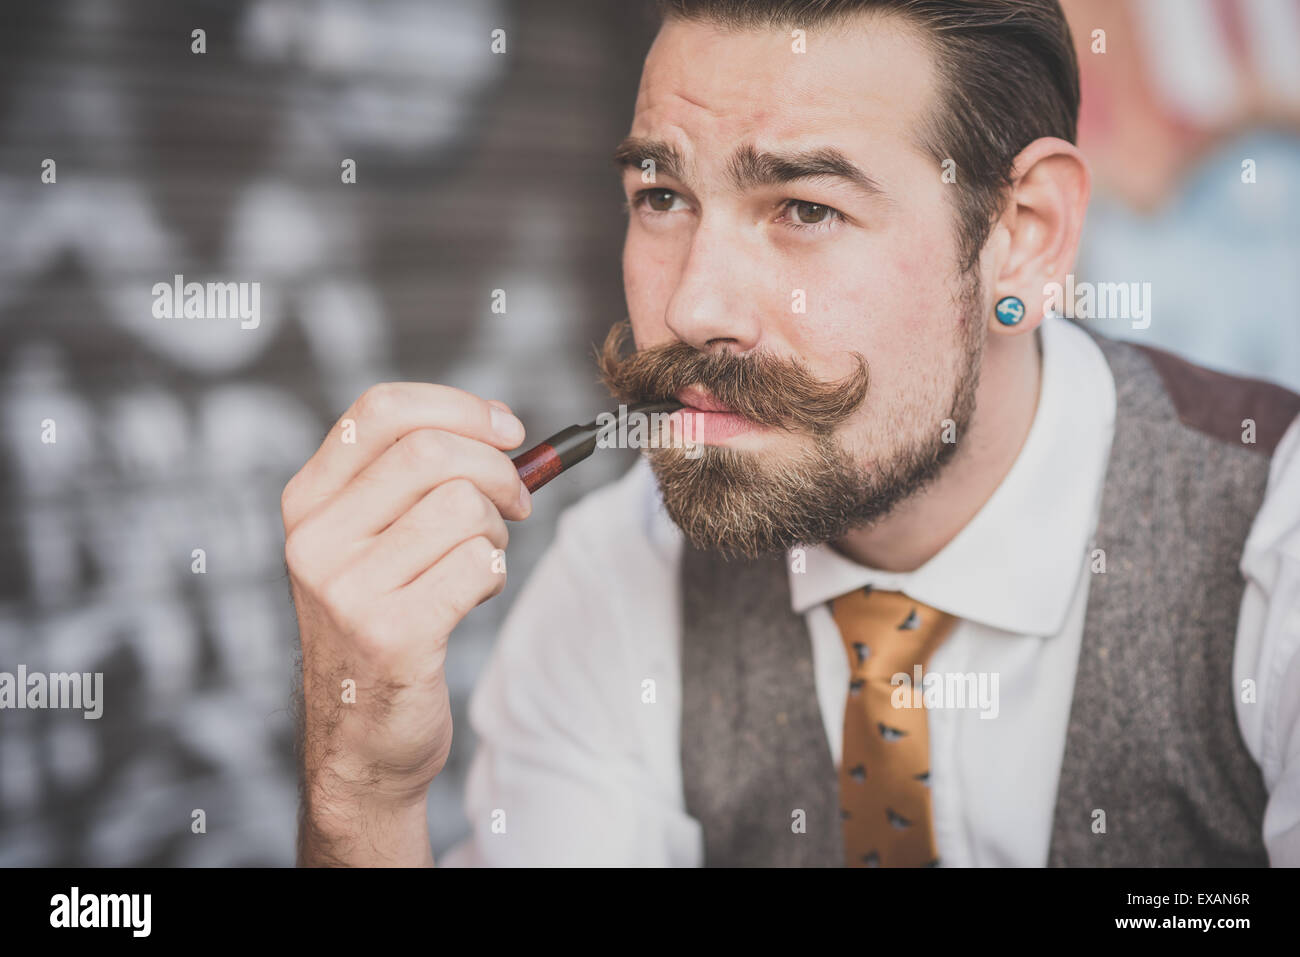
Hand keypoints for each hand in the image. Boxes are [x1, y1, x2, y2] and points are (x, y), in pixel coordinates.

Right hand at [281, 383, 529, 863]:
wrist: (360, 740)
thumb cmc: (382, 626)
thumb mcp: (369, 544)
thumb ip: (414, 482)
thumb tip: (502, 427)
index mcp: (306, 503)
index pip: (380, 411)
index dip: (458, 407)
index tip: (508, 429)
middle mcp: (314, 541)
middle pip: (430, 452)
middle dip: (498, 469)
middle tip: (519, 501)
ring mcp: (347, 590)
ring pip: (462, 507)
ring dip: (496, 530)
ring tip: (482, 557)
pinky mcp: (391, 634)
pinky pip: (478, 562)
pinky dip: (494, 571)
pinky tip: (474, 594)